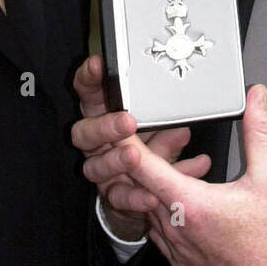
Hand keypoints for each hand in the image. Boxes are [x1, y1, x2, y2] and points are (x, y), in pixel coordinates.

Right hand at [71, 54, 210, 239]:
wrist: (143, 201)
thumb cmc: (148, 157)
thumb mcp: (160, 140)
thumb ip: (168, 134)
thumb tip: (182, 130)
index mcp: (104, 121)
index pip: (89, 95)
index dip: (90, 79)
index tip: (99, 64)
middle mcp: (96, 147)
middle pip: (84, 132)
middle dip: (105, 126)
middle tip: (127, 121)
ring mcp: (101, 174)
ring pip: (95, 167)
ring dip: (116, 161)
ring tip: (135, 157)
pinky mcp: (111, 200)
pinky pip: (119, 199)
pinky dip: (137, 198)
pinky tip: (152, 197)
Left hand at [120, 84, 266, 265]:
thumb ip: (259, 131)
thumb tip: (255, 99)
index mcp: (192, 205)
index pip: (144, 168)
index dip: (128, 145)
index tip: (121, 129)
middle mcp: (177, 230)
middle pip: (139, 188)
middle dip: (140, 163)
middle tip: (144, 142)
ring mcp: (176, 250)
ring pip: (146, 211)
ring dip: (150, 190)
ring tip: (166, 170)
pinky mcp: (181, 265)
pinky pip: (157, 233)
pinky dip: (160, 214)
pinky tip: (176, 203)